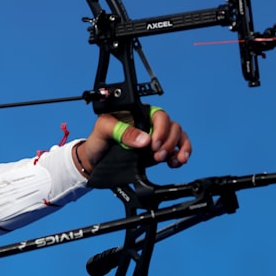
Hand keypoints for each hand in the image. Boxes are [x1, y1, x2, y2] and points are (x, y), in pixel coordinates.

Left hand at [75, 108, 191, 174]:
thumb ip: (122, 131)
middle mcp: (150, 123)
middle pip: (172, 126)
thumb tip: (144, 139)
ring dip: (177, 148)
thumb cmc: (98, 139)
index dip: (161, 128)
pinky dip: (180, 155)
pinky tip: (175, 163)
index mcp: (138, 112)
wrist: (95, 160)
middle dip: (168, 142)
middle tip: (156, 155)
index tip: (153, 143)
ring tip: (168, 160)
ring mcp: (156, 136)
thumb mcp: (103, 130)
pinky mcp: (158, 150)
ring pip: (178, 136)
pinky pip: (177, 149)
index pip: (159, 115)